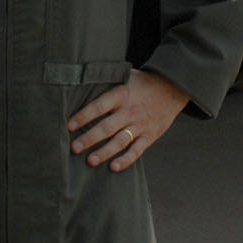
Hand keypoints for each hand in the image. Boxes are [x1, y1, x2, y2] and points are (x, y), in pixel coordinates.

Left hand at [67, 70, 189, 171]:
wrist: (173, 88)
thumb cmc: (143, 82)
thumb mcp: (126, 75)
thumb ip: (107, 81)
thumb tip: (82, 80)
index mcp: (121, 94)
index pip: (99, 107)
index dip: (84, 116)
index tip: (69, 125)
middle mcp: (130, 111)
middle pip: (106, 127)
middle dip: (89, 138)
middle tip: (74, 148)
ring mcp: (140, 124)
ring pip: (119, 141)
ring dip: (104, 152)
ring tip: (90, 161)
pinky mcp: (150, 135)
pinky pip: (136, 150)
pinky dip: (125, 160)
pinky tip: (113, 167)